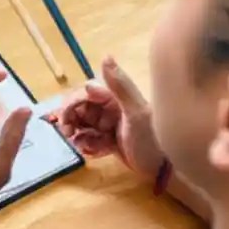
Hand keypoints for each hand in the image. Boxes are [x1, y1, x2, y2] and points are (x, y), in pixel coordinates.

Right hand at [53, 57, 165, 177]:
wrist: (162, 171)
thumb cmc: (151, 140)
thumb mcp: (136, 113)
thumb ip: (120, 86)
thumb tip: (105, 56)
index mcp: (116, 98)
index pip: (84, 94)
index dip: (71, 104)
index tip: (65, 121)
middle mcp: (111, 108)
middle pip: (80, 109)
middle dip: (71, 121)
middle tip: (68, 135)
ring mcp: (110, 125)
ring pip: (83, 125)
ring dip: (79, 135)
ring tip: (84, 146)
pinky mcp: (110, 141)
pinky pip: (91, 139)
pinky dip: (89, 146)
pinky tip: (95, 153)